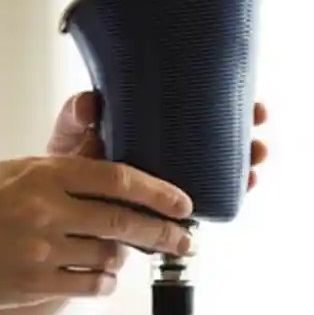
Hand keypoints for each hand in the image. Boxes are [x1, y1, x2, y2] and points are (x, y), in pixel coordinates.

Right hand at [0, 155, 194, 308]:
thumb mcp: (21, 169)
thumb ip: (67, 163)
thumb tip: (109, 144)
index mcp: (45, 175)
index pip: (118, 179)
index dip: (158, 192)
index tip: (183, 204)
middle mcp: (46, 211)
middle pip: (124, 222)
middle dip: (163, 234)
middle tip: (185, 241)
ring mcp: (41, 250)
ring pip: (109, 257)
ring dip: (124, 258)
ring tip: (122, 254)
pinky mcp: (35, 284)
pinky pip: (90, 285)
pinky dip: (104, 281)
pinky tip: (100, 275)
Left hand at [48, 91, 270, 189]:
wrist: (55, 205)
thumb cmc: (66, 160)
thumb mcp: (70, 132)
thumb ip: (76, 117)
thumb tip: (90, 104)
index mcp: (154, 123)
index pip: (203, 107)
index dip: (234, 105)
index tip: (256, 107)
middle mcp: (170, 150)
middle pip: (221, 137)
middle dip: (247, 135)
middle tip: (258, 131)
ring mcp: (171, 180)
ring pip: (219, 171)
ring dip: (243, 166)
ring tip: (255, 164)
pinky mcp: (164, 210)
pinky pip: (202, 204)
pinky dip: (224, 197)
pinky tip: (240, 191)